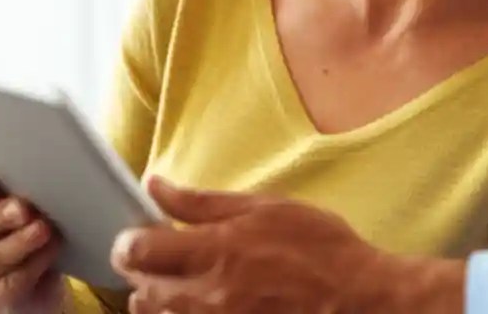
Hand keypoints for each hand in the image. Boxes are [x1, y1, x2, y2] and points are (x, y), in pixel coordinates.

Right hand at [0, 175, 64, 313]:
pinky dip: (33, 263)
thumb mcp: (4, 200)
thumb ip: (2, 186)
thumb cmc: (13, 226)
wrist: (33, 270)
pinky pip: (10, 283)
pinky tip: (49, 248)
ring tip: (42, 228)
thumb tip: (19, 168)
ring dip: (18, 242)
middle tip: (21, 208)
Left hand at [111, 177, 465, 313]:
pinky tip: (207, 304)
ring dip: (162, 302)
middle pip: (141, 291)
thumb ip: (202, 201)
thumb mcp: (265, 208)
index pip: (137, 251)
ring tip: (189, 284)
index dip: (128, 243)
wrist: (359, 301)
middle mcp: (205, 297)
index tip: (137, 237)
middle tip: (165, 259)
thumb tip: (155, 185)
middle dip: (144, 273)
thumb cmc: (320, 249)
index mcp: (213, 252)